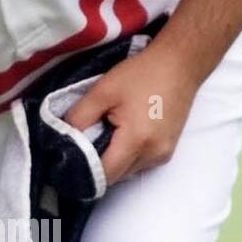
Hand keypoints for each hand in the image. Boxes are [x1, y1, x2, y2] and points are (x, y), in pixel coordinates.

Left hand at [62, 39, 198, 185]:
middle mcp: (153, 155)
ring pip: (126, 172)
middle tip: (85, 142)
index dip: (83, 171)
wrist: (180, 64)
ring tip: (106, 134)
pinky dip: (125, 155)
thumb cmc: (142, 73)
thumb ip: (78, 118)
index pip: (104, 175)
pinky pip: (138, 164)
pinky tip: (122, 134)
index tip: (68, 160)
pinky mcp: (166, 152)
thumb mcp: (103, 91)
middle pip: (115, 177)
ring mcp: (162, 155)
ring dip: (112, 160)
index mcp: (137, 140)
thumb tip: (61, 138)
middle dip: (96, 164)